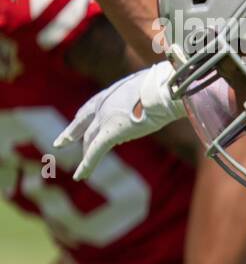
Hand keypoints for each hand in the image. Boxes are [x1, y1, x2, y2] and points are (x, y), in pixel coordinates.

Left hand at [54, 62, 184, 179]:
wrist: (164, 90)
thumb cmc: (165, 88)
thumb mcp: (148, 91)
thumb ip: (143, 99)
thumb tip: (153, 106)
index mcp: (111, 94)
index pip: (89, 108)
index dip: (81, 119)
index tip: (73, 123)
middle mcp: (103, 106)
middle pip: (86, 126)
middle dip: (73, 135)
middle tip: (62, 142)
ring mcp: (105, 119)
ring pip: (90, 142)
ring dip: (86, 156)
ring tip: (80, 171)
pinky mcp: (111, 132)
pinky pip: (95, 152)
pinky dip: (86, 165)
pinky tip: (79, 176)